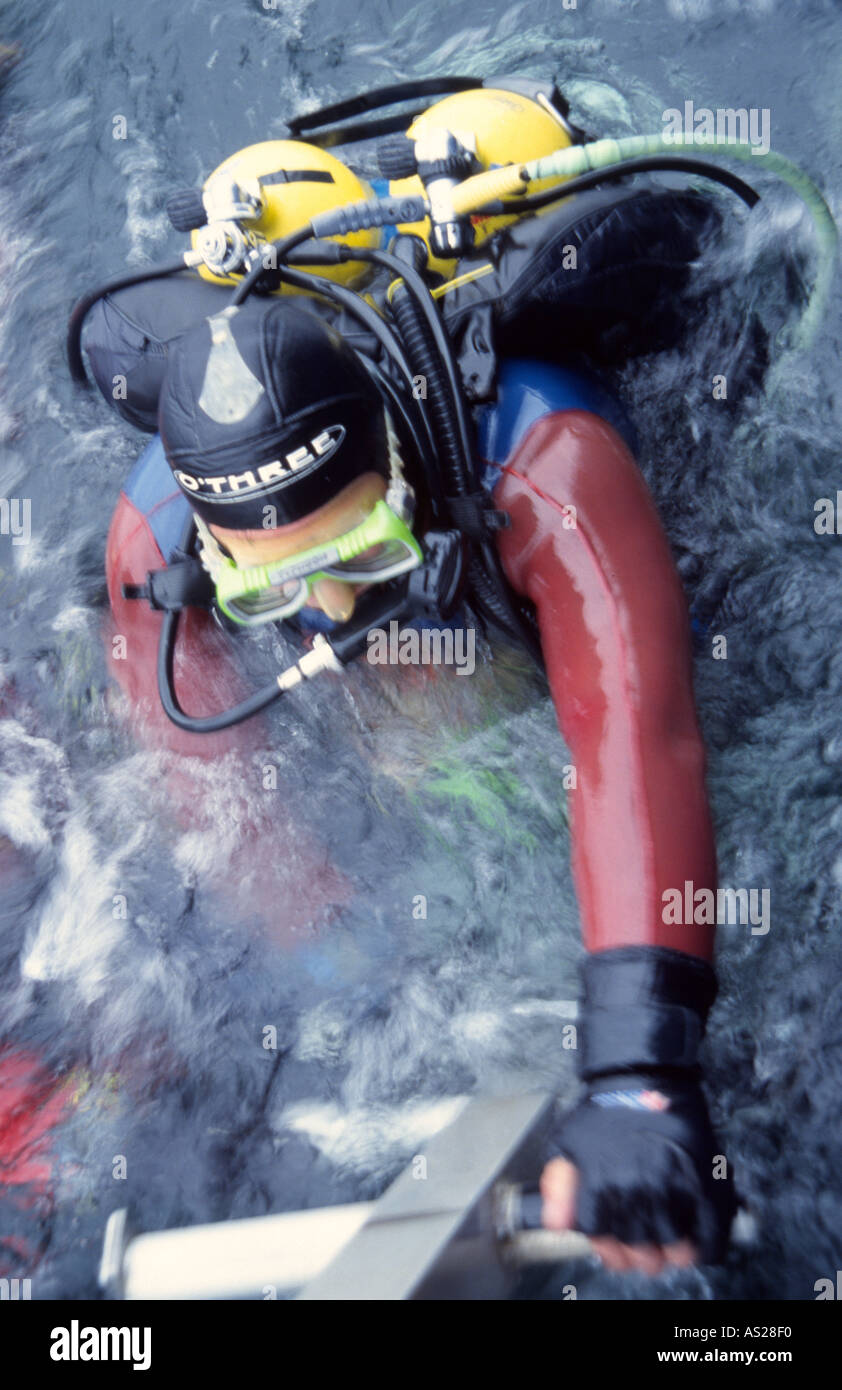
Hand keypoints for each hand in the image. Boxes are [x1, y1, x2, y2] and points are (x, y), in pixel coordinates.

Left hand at [540, 1078, 735, 1272]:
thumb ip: (558, 1186)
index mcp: (601, 1184)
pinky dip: (703, 1246)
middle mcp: (638, 1190)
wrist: (645, 1076)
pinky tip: (693, 1240)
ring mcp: (675, 1187)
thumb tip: (557, 1223)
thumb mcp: (569, 1141)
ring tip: (664, 1243)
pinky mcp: (706, 1182)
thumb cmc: (606, 1109)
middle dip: (636, 1252)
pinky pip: (710, 1234)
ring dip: (668, 1251)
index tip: (611, 1244)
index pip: (601, 1237)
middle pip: (638, 1248)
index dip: (605, 1244)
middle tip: (640, 1247)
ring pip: (673, 1247)